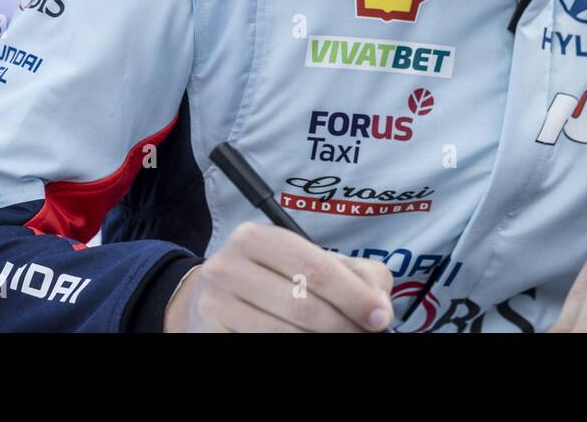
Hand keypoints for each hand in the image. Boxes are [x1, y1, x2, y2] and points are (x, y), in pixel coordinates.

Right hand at [164, 221, 394, 331]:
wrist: (206, 299)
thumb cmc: (271, 278)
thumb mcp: (307, 261)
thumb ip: (353, 273)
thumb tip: (379, 305)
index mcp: (256, 238)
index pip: (315, 269)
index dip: (353, 296)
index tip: (380, 318)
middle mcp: (228, 267)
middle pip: (303, 306)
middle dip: (342, 325)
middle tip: (361, 333)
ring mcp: (214, 304)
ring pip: (284, 334)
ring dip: (321, 340)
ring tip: (336, 337)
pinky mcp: (208, 334)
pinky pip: (262, 345)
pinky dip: (292, 348)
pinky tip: (306, 342)